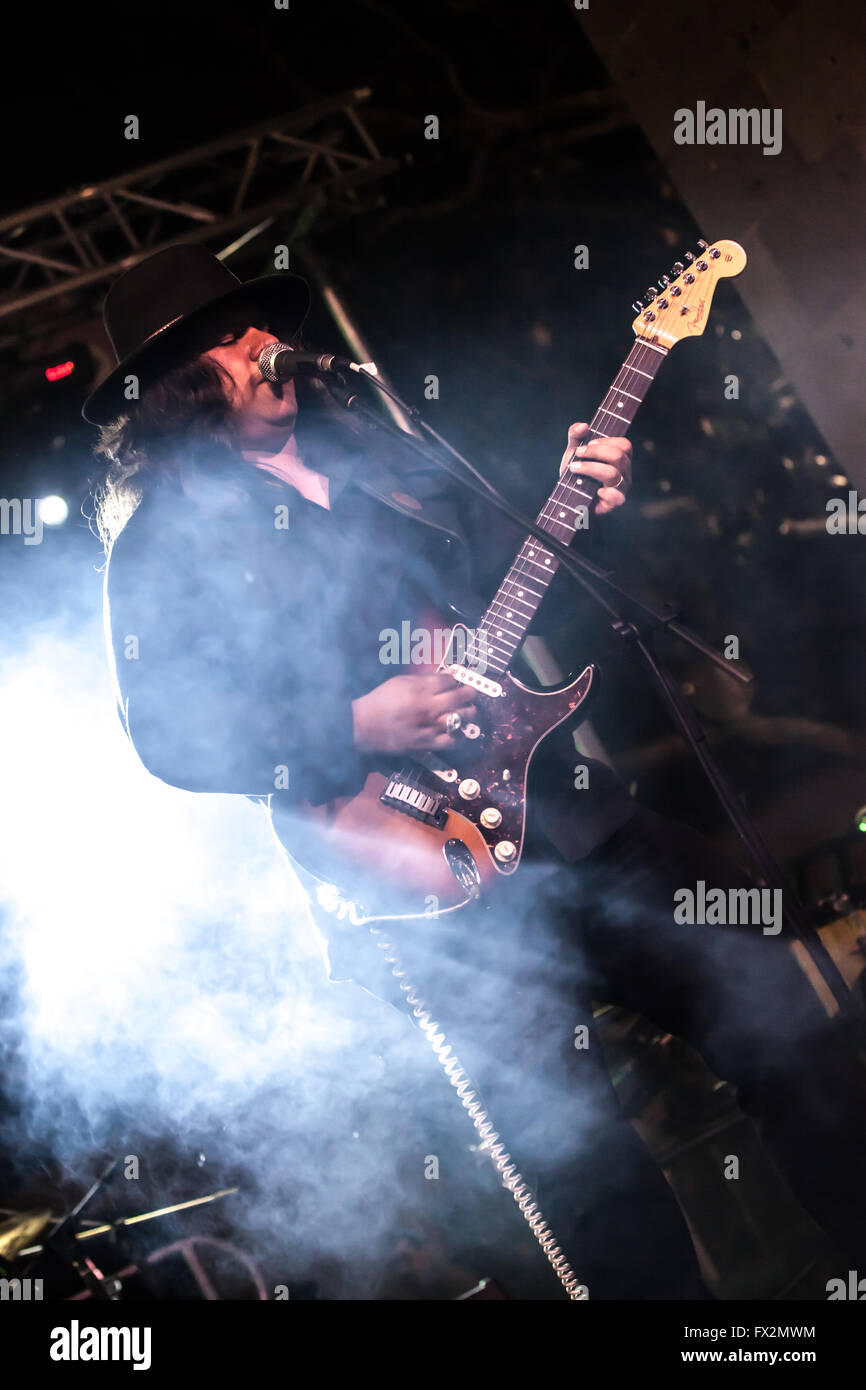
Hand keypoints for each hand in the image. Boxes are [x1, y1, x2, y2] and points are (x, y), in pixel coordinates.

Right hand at [352, 673, 477, 754]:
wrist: (363, 726)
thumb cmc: (379, 700)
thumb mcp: (400, 682)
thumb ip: (424, 679)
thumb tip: (444, 675)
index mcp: (421, 688)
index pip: (450, 680)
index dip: (456, 679)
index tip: (456, 680)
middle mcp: (429, 706)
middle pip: (461, 697)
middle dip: (469, 693)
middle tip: (471, 693)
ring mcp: (429, 726)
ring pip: (461, 719)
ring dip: (468, 714)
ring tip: (468, 712)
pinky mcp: (426, 744)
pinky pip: (451, 741)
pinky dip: (457, 736)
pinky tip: (456, 732)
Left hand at [558, 421, 631, 516]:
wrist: (568, 499)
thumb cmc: (576, 473)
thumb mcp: (573, 452)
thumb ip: (575, 436)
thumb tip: (583, 426)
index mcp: (620, 459)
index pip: (624, 445)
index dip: (606, 441)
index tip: (588, 443)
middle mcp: (624, 473)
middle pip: (619, 457)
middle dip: (596, 452)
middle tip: (578, 453)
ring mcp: (620, 489)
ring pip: (613, 474)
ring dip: (591, 468)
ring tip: (573, 468)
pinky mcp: (613, 504)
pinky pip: (618, 497)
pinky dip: (608, 493)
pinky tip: (596, 491)